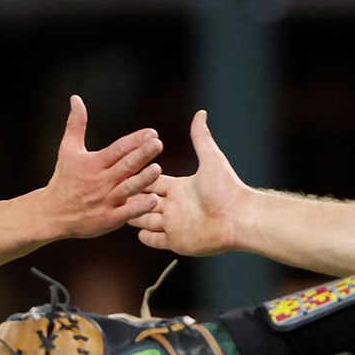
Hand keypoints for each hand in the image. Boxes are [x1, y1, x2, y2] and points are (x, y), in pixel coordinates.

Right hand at [38, 95, 161, 239]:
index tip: (152, 133)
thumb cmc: (64, 179)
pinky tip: (153, 200)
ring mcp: (105, 201)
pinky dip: (138, 207)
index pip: (118, 149)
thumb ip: (76, 124)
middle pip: (125, 166)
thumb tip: (76, 99)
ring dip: (142, 179)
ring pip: (127, 188)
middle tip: (157, 144)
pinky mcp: (108, 219)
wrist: (53, 213)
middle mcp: (101, 181)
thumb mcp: (68, 150)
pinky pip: (126, 212)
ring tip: (157, 169)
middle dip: (142, 155)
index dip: (135, 140)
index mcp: (94, 163)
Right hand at [132, 110, 250, 255]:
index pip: (151, 182)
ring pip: (145, 220)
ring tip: (122, 211)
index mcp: (179, 187)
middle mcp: (174, 206)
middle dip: (131, 198)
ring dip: (135, 215)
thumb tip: (200, 113)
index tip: (122, 172)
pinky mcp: (176, 241)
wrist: (239, 218)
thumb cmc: (228, 189)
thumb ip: (201, 137)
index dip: (138, 178)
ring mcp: (174, 225)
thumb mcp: (211, 159)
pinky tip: (139, 231)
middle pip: (144, 201)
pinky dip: (147, 236)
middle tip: (115, 193)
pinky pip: (155, 240)